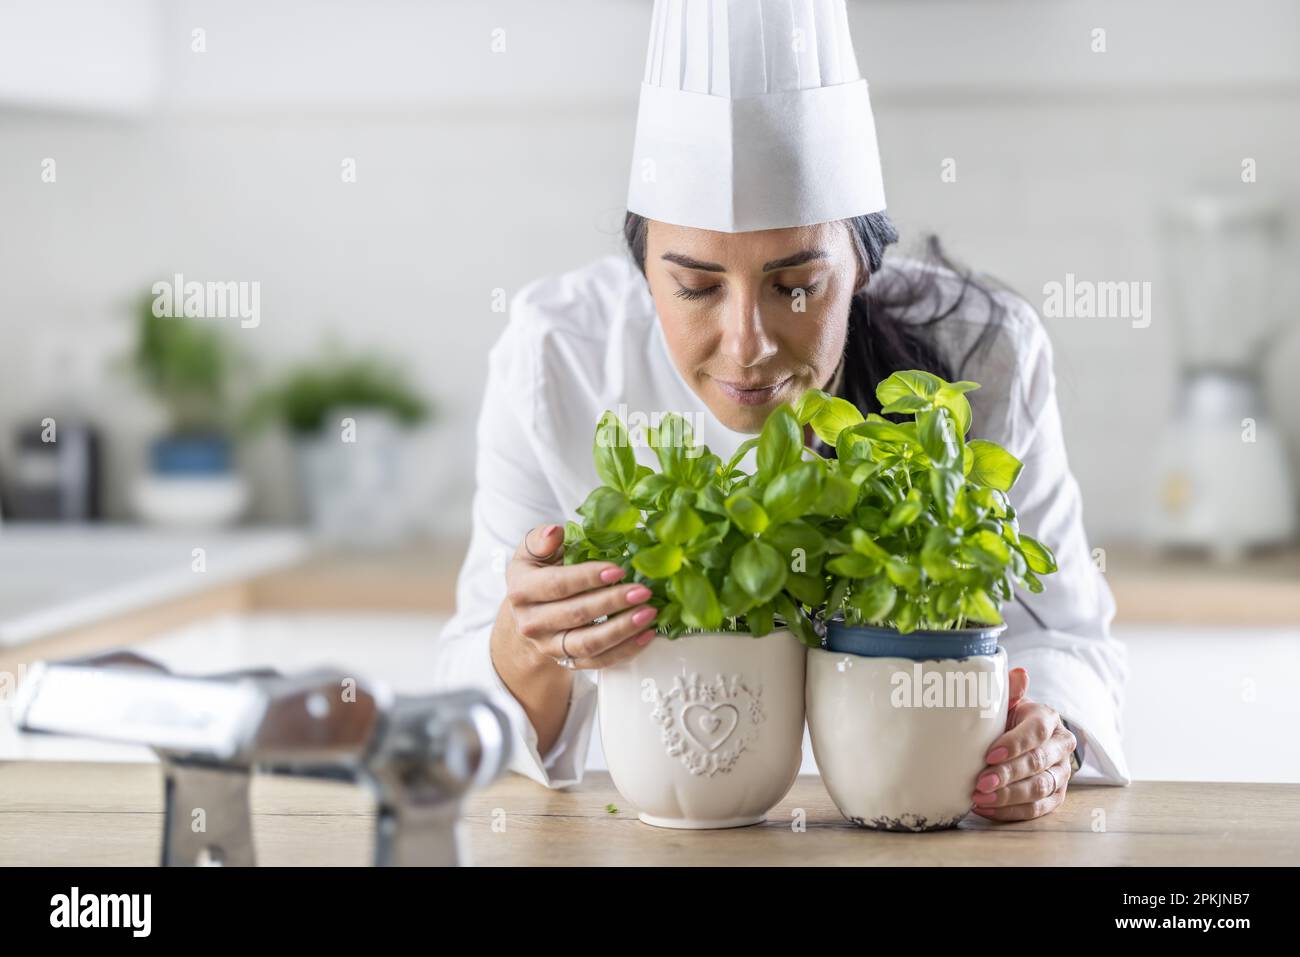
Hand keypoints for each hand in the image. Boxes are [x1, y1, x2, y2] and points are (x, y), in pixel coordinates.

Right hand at [503, 524, 658, 669]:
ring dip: (622, 630)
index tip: (617, 570)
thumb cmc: (537, 575)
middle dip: (612, 602)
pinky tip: (646, 635)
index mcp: (522, 591)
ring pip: (588, 643)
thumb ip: (541, 539)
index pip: (558, 585)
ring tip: (648, 614)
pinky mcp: (568, 662)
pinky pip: (599, 661)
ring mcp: (550, 646)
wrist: (529, 614)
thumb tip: (554, 532)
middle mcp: (532, 623)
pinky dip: (625, 650)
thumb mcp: (531, 552)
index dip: (588, 578)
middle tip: (642, 591)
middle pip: (576, 614)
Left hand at [970, 668, 1076, 821]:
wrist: (1020, 737)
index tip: (988, 755)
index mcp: (1048, 718)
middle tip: (980, 783)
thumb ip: (1009, 690)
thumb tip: (1018, 673)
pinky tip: (985, 808)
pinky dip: (1010, 811)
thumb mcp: (1005, 702)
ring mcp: (1061, 773)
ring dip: (1008, 796)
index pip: (1036, 732)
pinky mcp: (1056, 796)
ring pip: (1039, 789)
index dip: (1014, 744)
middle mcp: (1060, 746)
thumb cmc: (1007, 719)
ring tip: (979, 798)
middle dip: (1007, 774)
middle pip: (1037, 763)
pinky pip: (1037, 809)